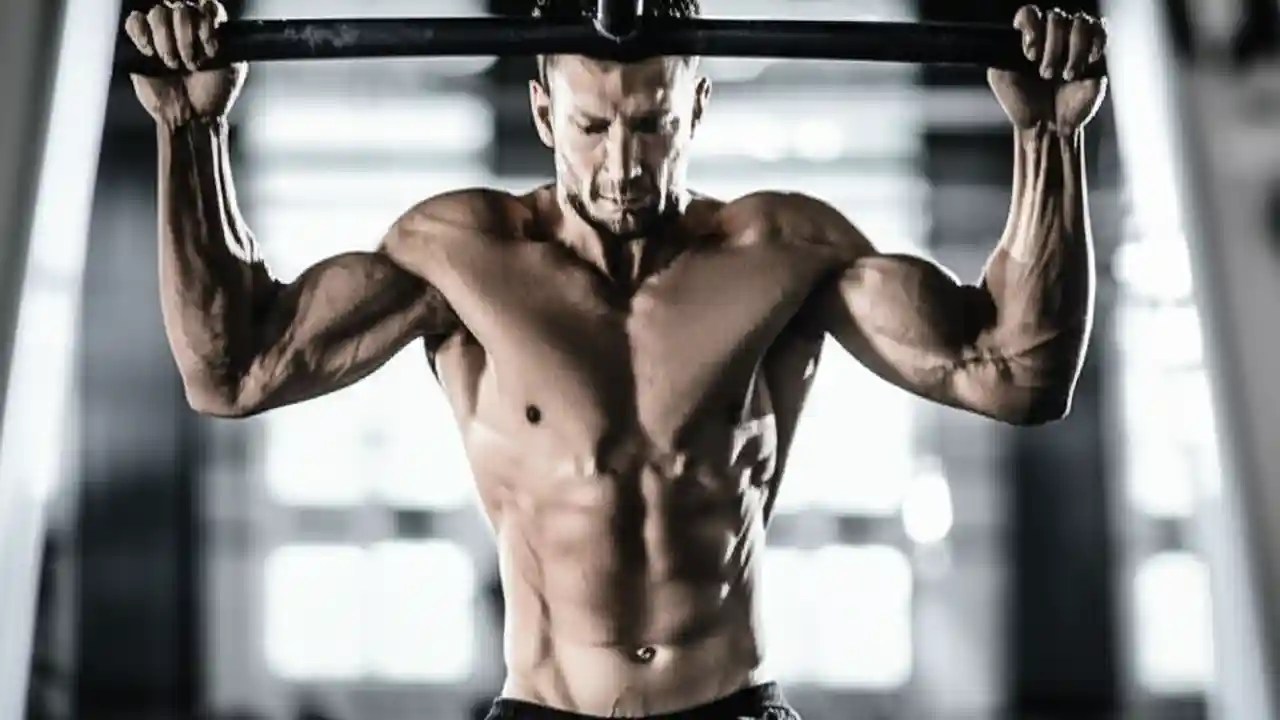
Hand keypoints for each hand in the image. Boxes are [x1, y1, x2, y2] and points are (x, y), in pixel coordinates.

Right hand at [125, 0, 246, 125]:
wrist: (192, 116)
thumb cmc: (213, 94)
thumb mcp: (232, 66)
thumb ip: (227, 39)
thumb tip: (211, 17)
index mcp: (208, 28)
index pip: (206, 5)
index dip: (206, 23)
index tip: (210, 50)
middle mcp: (184, 26)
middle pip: (180, 7)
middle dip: (187, 38)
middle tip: (191, 63)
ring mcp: (161, 33)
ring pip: (157, 12)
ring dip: (167, 41)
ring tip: (173, 64)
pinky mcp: (140, 42)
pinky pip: (134, 21)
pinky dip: (142, 35)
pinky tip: (151, 53)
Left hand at [988, 6, 1107, 134]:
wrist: (1047, 127)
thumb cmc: (1023, 104)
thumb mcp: (1002, 79)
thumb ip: (1001, 54)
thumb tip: (1014, 38)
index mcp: (1029, 38)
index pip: (1030, 14)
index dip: (1031, 27)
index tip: (1030, 54)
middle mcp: (1052, 36)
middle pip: (1056, 17)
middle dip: (1052, 48)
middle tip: (1046, 74)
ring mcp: (1075, 42)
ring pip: (1080, 22)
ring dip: (1073, 49)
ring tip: (1067, 75)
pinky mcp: (1096, 52)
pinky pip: (1101, 31)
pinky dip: (1095, 43)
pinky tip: (1088, 62)